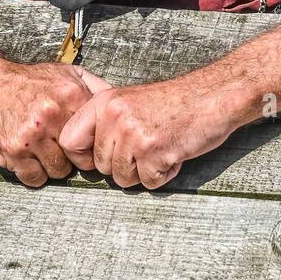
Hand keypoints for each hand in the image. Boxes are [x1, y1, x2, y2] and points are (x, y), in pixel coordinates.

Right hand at [0, 60, 110, 186]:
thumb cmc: (27, 81)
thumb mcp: (66, 73)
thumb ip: (95, 87)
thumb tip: (121, 104)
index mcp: (69, 96)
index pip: (96, 137)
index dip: (91, 144)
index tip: (84, 145)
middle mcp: (51, 115)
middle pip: (78, 159)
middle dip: (72, 157)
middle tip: (59, 146)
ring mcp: (31, 135)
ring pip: (58, 172)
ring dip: (52, 165)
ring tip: (43, 148)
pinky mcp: (13, 151)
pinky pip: (35, 179)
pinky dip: (34, 173)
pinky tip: (29, 156)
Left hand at [58, 77, 237, 189]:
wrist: (211, 96)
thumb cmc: (174, 102)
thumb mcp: (130, 101)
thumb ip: (105, 123)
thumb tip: (83, 156)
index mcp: (105, 102)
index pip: (69, 140)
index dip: (82, 157)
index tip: (98, 158)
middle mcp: (115, 116)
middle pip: (101, 166)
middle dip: (124, 166)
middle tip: (145, 148)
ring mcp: (134, 134)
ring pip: (123, 178)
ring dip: (144, 171)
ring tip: (160, 148)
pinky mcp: (154, 151)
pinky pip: (149, 183)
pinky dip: (163, 175)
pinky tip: (172, 153)